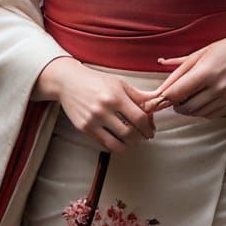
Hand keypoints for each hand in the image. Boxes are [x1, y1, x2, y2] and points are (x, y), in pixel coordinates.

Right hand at [34, 57, 154, 154]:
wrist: (69, 82)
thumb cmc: (96, 81)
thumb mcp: (119, 83)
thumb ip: (138, 96)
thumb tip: (156, 104)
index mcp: (116, 96)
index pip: (139, 118)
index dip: (148, 128)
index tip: (151, 131)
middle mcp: (104, 109)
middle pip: (130, 133)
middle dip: (141, 138)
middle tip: (143, 136)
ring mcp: (93, 120)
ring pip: (117, 143)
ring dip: (129, 145)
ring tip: (132, 141)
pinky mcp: (84, 128)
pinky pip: (104, 143)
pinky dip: (115, 145)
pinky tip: (119, 140)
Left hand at [142, 32, 225, 119]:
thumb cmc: (223, 49)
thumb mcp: (198, 53)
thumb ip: (179, 67)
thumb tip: (159, 65)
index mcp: (204, 72)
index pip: (176, 93)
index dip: (164, 97)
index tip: (159, 96)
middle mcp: (215, 87)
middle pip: (185, 107)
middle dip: (175, 104)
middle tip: (174, 96)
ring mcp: (224, 97)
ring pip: (196, 113)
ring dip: (187, 108)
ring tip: (186, 97)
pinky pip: (209, 115)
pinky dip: (200, 111)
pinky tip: (199, 101)